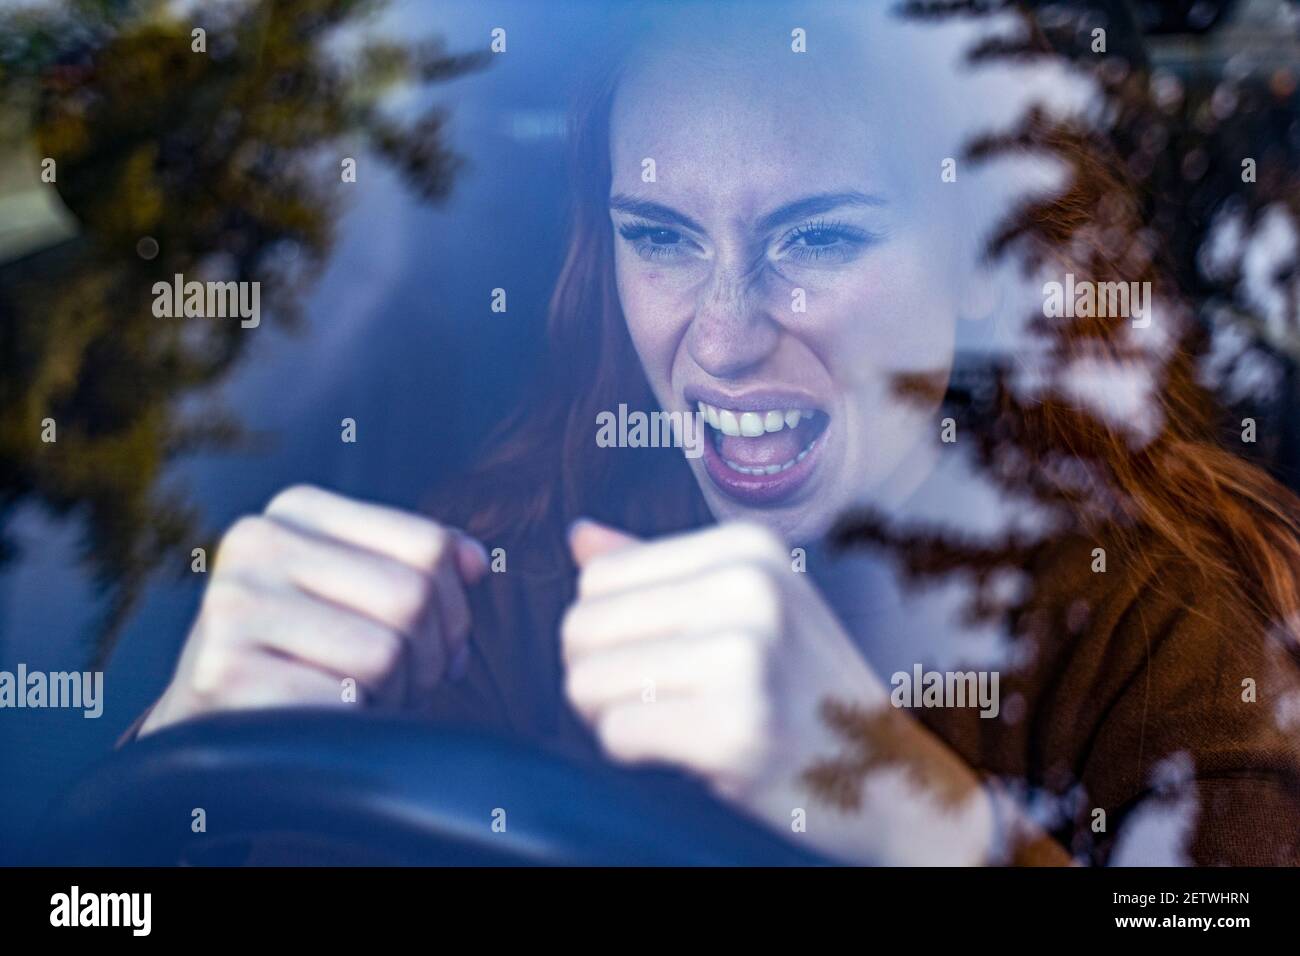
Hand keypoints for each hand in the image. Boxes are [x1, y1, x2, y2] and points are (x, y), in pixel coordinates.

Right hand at [140, 485, 487, 735]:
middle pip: (413, 597)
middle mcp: (258, 543)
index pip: (429, 546)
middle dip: (429, 659)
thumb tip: (479, 561)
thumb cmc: (303, 655)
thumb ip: (420, 563)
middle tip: (405, 686)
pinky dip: (356, 726)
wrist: (214, 728)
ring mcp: (235, 605)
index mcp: (296, 509)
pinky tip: (329, 726)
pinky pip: (344, 702)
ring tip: (364, 702)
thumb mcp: (354, 590)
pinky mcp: (224, 672)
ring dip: (394, 697)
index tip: (441, 643)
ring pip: (385, 653)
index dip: (455, 609)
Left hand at [562, 518, 995, 863]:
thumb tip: (579, 536)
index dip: (606, 630)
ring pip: (587, 681)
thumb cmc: (799, 688)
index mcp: (746, 547)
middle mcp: (748, 588)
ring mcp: (746, 657)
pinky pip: (616, 734)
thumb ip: (658, 571)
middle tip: (656, 700)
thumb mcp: (745, 605)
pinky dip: (633, 753)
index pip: (598, 579)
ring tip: (672, 723)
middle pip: (581, 627)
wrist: (887, 776)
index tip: (657, 659)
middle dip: (596, 675)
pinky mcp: (736, 729)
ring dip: (610, 716)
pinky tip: (687, 752)